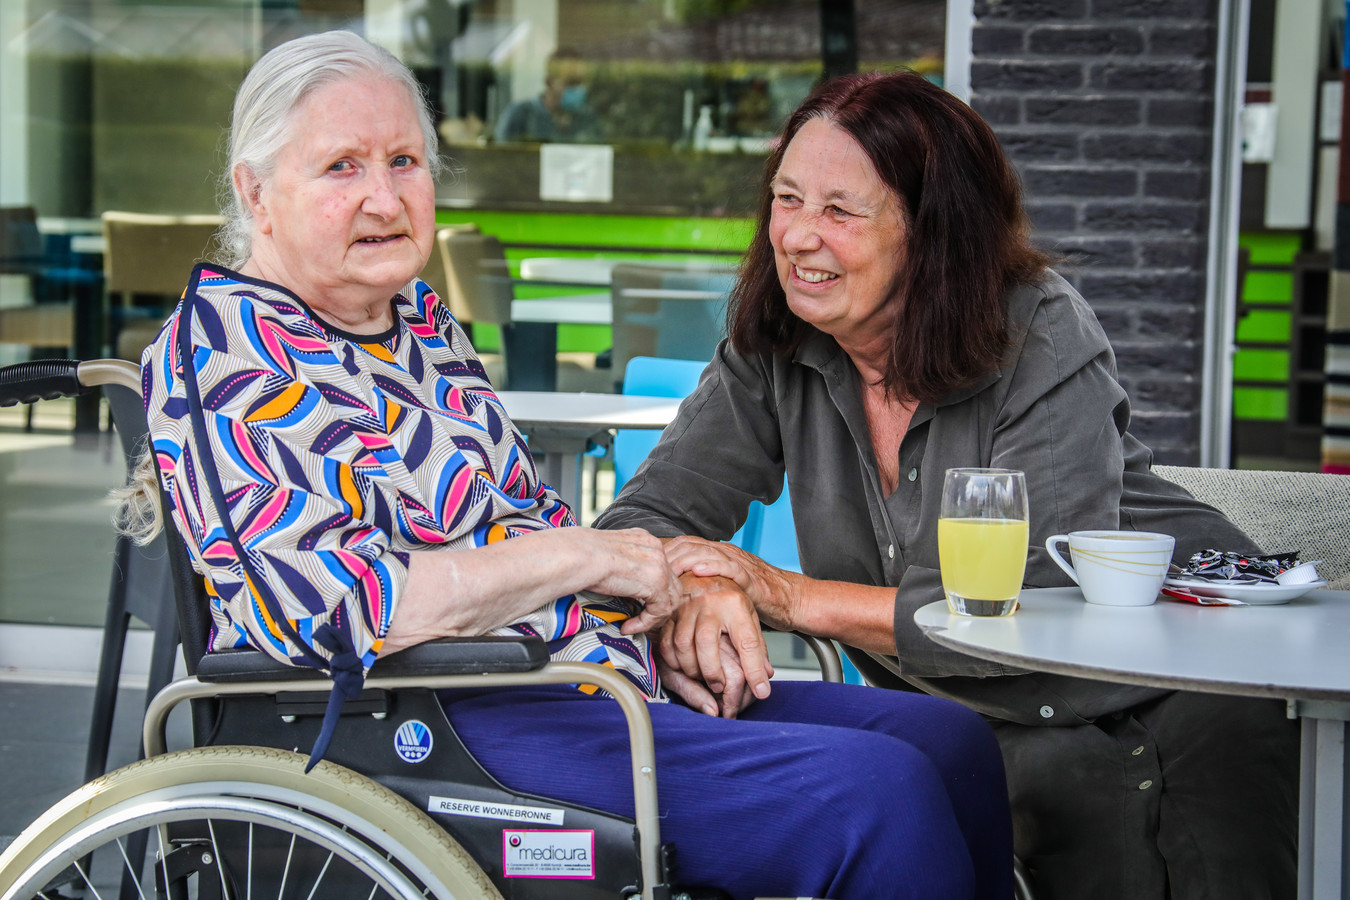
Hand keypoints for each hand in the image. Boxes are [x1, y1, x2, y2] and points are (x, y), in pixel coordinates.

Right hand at [569, 527, 686, 634]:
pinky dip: (645, 623)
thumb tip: (621, 583)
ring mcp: (659, 565)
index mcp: (644, 540)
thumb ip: (622, 566)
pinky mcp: (656, 583)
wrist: (577, 556)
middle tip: (637, 619)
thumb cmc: (580, 556)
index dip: (649, 591)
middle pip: (670, 584)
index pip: (659, 569)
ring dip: (652, 618)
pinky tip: (627, 627)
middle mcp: (656, 549)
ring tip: (632, 626)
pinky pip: (661, 611)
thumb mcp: (608, 556)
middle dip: (656, 605)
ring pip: (670, 599)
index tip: (631, 605)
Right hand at [658, 572, 773, 713]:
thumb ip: (757, 646)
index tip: (761, 691)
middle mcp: (710, 602)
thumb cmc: (728, 598)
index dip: (755, 670)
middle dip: (712, 671)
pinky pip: (666, 642)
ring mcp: (686, 605)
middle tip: (720, 686)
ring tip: (702, 677)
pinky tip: (684, 666)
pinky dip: (674, 660)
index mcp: (735, 603)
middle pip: (707, 642)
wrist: (702, 574)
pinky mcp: (670, 612)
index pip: (748, 642)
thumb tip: (767, 675)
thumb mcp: (748, 616)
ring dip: (691, 668)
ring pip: (683, 643)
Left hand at [662, 535, 800, 631]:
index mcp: (716, 555)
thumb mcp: (721, 588)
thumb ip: (699, 585)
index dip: (664, 552)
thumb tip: (669, 594)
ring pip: (706, 552)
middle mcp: (725, 554)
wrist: (790, 599)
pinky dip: (713, 566)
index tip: (647, 562)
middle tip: (651, 566)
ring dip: (684, 558)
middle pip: (689, 545)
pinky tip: (699, 570)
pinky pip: (730, 567)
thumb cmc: (754, 597)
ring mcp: (738, 563)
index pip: (683, 545)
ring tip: (668, 568)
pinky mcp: (750, 577)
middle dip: (668, 554)